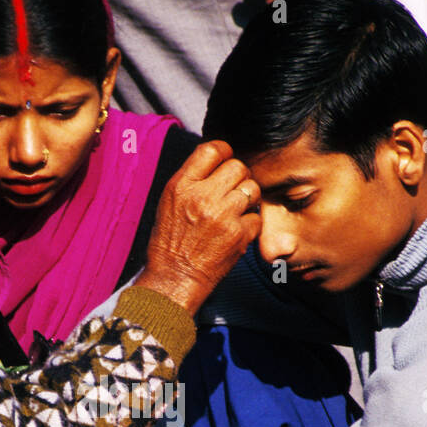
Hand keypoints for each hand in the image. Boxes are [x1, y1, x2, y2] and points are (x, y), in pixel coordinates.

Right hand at [140, 141, 261, 315]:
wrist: (174, 278)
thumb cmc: (170, 241)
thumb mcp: (169, 202)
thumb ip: (192, 179)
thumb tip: (217, 158)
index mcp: (182, 185)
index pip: (212, 149)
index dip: (224, 152)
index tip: (225, 162)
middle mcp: (202, 196)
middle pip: (237, 166)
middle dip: (238, 177)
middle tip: (232, 192)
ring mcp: (223, 215)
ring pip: (252, 189)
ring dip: (248, 199)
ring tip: (235, 212)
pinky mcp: (238, 235)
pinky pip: (256, 218)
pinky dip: (249, 225)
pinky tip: (235, 233)